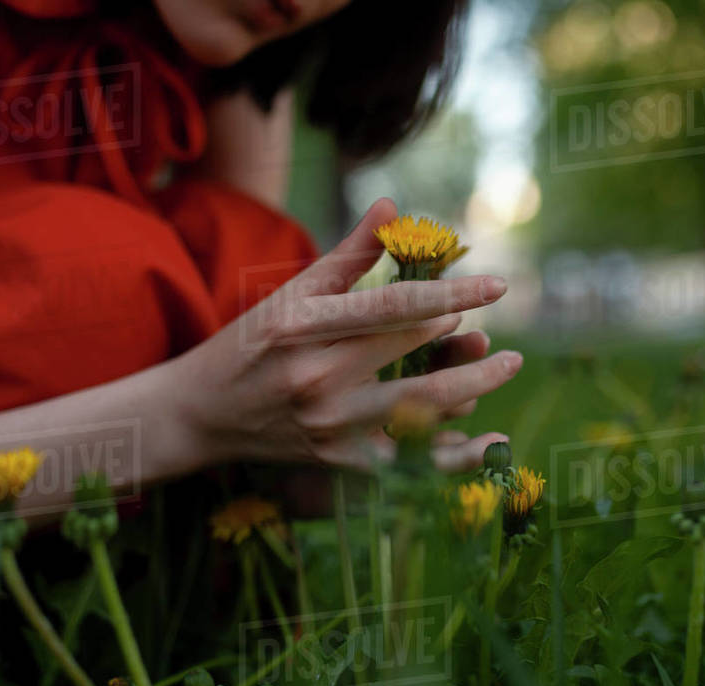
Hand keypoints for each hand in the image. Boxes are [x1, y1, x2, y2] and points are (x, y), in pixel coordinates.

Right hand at [172, 198, 521, 471]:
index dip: (451, 292)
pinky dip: (453, 454)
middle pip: (411, 353)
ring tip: (505, 364)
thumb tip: (392, 205)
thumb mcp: (288, 296)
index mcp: (301, 326)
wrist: (199, 415)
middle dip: (460, 336)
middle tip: (487, 332)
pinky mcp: (335, 461)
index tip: (497, 286)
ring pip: (419, 407)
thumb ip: (345, 255)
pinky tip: (492, 441)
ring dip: (473, 386)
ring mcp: (326, 425)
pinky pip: (407, 461)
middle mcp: (314, 377)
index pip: (392, 305)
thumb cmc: (248, 344)